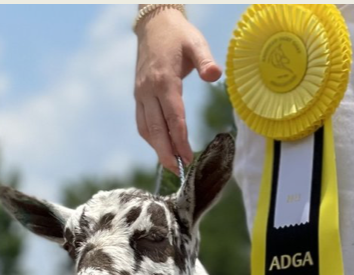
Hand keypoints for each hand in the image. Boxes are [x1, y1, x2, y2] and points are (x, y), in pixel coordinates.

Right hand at [134, 9, 222, 171]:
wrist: (154, 23)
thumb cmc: (179, 35)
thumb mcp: (196, 42)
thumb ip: (206, 60)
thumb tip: (215, 75)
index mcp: (164, 80)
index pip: (173, 117)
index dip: (180, 140)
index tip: (189, 158)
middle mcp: (148, 90)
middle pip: (156, 129)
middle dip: (167, 152)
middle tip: (179, 171)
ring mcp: (141, 93)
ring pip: (147, 128)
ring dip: (158, 149)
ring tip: (173, 165)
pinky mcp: (139, 95)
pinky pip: (142, 122)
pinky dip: (151, 138)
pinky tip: (163, 148)